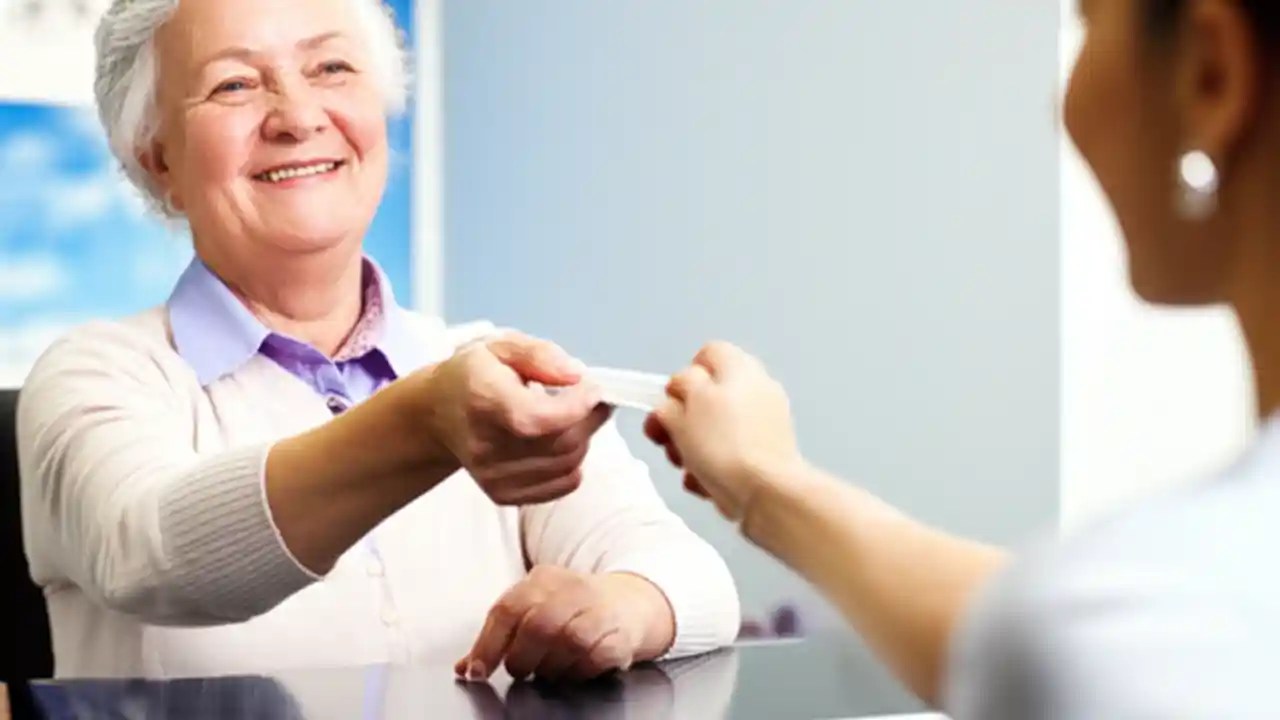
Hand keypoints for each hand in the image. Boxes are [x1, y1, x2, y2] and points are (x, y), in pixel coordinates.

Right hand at [425, 333, 611, 504]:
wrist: (438, 413)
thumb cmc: (474, 375)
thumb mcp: (502, 345)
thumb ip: (540, 355)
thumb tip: (576, 375)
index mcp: (482, 399)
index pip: (536, 418)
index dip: (576, 407)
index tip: (593, 389)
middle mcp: (484, 444)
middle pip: (561, 443)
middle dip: (589, 418)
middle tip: (591, 397)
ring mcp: (492, 476)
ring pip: (568, 464)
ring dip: (583, 438)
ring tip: (571, 415)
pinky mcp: (503, 495)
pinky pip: (564, 484)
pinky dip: (574, 461)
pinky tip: (559, 439)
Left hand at [455, 566, 671, 683]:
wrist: (630, 602)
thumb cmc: (572, 610)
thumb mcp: (535, 609)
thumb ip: (500, 637)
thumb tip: (464, 668)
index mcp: (544, 579)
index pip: (508, 608)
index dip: (488, 644)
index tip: (476, 671)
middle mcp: (573, 589)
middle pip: (538, 625)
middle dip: (522, 658)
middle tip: (522, 671)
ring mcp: (600, 610)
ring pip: (571, 642)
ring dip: (552, 667)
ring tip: (550, 671)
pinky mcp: (622, 634)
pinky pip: (598, 657)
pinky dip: (581, 671)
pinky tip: (576, 671)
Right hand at [644, 342, 803, 520]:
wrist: (767, 492)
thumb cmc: (720, 443)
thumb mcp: (684, 407)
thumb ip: (676, 391)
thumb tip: (679, 393)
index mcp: (739, 368)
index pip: (707, 354)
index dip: (683, 377)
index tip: (671, 402)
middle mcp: (757, 390)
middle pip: (707, 397)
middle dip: (680, 421)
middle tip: (668, 441)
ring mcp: (765, 425)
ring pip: (714, 431)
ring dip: (692, 449)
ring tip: (687, 468)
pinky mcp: (766, 457)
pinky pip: (729, 455)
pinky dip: (713, 468)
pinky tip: (705, 485)